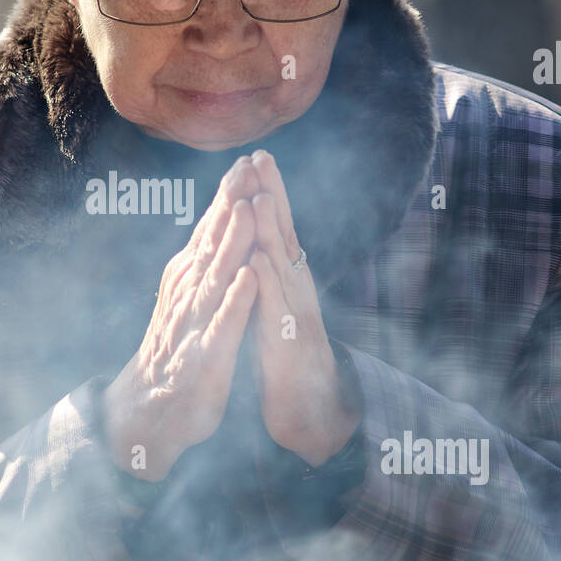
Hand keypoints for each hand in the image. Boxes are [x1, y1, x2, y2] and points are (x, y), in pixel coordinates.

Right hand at [103, 156, 260, 481]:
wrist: (149, 410)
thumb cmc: (177, 353)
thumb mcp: (188, 300)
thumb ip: (201, 264)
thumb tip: (214, 223)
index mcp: (189, 279)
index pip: (210, 231)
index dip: (227, 196)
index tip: (245, 161)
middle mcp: (189, 294)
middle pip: (212, 242)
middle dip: (230, 204)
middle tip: (245, 166)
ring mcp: (195, 323)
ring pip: (217, 275)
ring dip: (232, 241)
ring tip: (247, 207)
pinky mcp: (205, 356)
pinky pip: (223, 324)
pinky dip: (236, 300)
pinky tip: (248, 278)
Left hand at [247, 150, 361, 465]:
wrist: (307, 405)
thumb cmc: (284, 348)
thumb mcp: (273, 299)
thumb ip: (268, 267)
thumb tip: (257, 234)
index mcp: (286, 275)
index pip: (275, 225)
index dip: (265, 190)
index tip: (253, 155)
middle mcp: (294, 287)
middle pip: (284, 234)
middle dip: (273, 194)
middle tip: (261, 157)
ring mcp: (294, 312)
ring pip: (283, 265)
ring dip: (274, 232)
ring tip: (262, 197)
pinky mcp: (287, 341)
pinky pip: (276, 309)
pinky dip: (267, 286)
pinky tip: (258, 263)